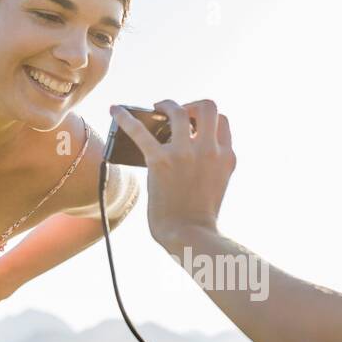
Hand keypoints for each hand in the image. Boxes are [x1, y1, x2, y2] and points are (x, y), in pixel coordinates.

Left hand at [108, 99, 235, 247]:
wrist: (189, 236)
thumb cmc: (199, 218)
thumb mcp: (218, 184)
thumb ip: (211, 163)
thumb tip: (185, 146)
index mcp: (226, 157)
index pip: (222, 121)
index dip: (207, 118)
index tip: (194, 123)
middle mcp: (209, 150)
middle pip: (207, 106)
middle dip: (191, 105)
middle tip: (178, 113)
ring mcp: (185, 153)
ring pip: (178, 110)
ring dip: (166, 105)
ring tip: (156, 108)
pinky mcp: (160, 160)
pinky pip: (139, 130)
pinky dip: (125, 117)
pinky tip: (115, 110)